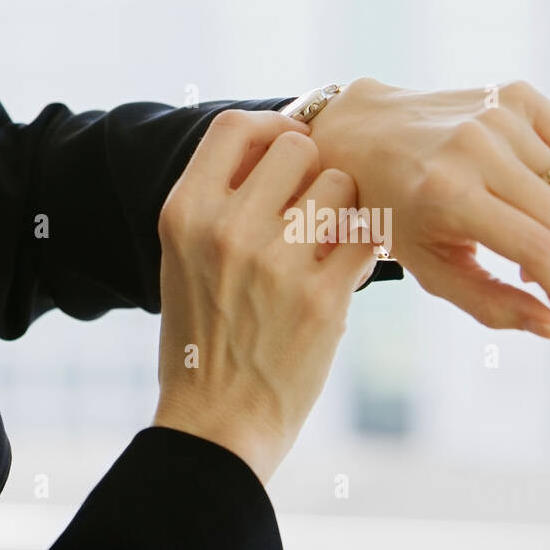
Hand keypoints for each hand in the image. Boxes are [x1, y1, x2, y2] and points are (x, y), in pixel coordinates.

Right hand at [153, 109, 376, 483]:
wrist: (215, 423)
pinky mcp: (321, 297)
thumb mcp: (183, 256)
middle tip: (310, 207)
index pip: (235, 126)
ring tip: (326, 243)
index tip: (286, 149)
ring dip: (342, 209)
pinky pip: (366, 237)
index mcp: (184, 212)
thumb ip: (219, 200)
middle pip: (296, 146)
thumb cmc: (202, 336)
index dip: (271, 127)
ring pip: (339, 185)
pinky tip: (346, 269)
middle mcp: (224, 227)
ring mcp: (273, 261)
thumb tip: (283, 143)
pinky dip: (365, 248)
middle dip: (312, 171)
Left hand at [304, 78, 549, 338]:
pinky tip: (532, 189)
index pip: (539, 248)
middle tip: (531, 268)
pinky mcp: (514, 95)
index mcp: (447, 193)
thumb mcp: (428, 266)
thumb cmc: (392, 210)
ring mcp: (496, 115)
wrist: (361, 134)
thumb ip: (491, 304)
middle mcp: (474, 148)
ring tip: (524, 228)